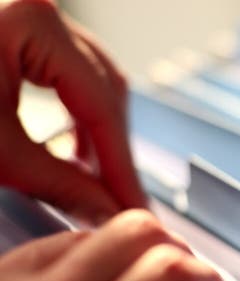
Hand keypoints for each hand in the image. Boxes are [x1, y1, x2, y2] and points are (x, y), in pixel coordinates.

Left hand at [0, 0, 146, 223]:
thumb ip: (59, 184)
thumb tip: (108, 212)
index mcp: (30, 23)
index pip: (100, 105)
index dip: (120, 165)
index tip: (132, 205)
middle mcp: (38, 9)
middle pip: (108, 86)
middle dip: (116, 148)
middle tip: (123, 199)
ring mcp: (29, 16)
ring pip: (94, 77)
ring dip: (101, 131)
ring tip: (100, 180)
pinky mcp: (17, 28)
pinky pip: (67, 70)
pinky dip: (77, 112)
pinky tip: (75, 149)